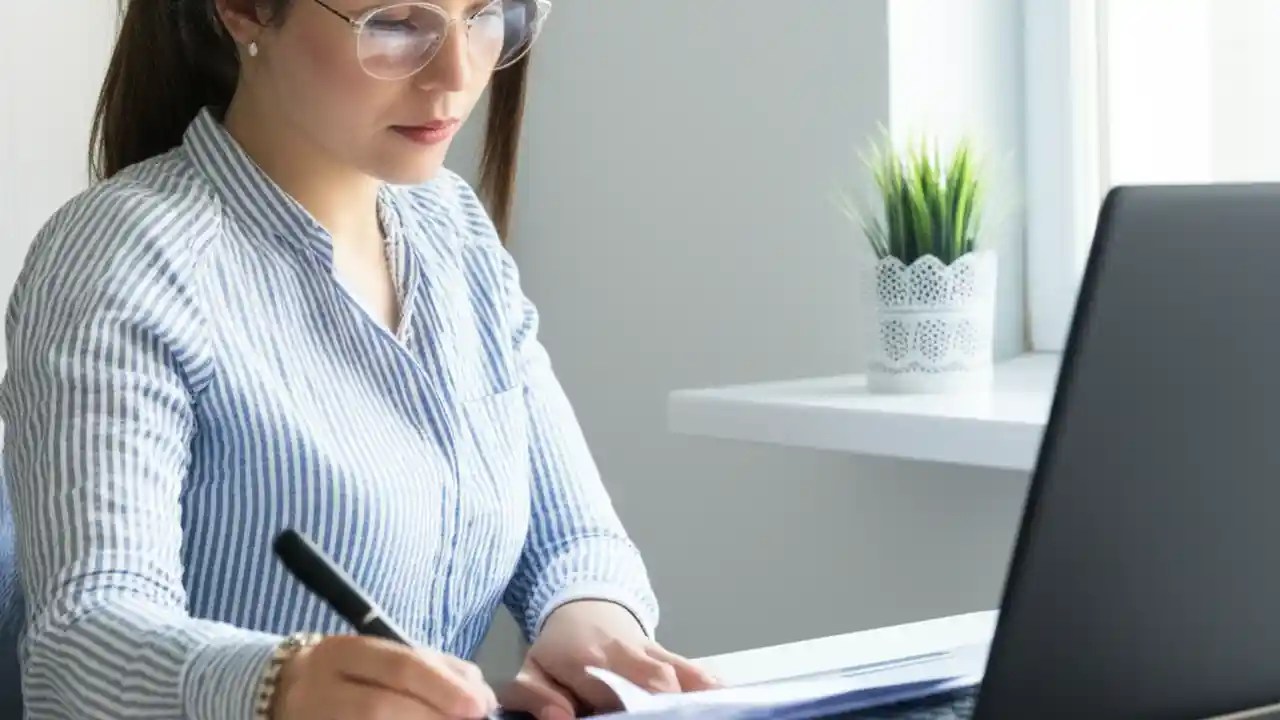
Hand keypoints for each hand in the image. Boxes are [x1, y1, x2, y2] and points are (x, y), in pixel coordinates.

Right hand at [271, 635, 498, 719]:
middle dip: (434, 715)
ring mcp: (313, 717)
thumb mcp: (381, 657)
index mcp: (343, 651)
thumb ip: (431, 667)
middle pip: (381, 705)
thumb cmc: (349, 673)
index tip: (481, 705)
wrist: (280, 692)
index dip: (443, 687)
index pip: (398, 666)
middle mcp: (320, 685)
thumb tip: (480, 692)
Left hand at [499, 601, 718, 718]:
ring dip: (692, 698)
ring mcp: (651, 652)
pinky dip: (708, 684)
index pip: (608, 691)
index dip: (623, 712)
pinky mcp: (668, 655)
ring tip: (709, 712)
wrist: (585, 607)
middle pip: (654, 682)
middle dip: (665, 707)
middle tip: (676, 719)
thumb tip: (560, 719)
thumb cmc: (558, 650)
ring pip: (679, 674)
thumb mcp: (532, 670)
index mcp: (585, 658)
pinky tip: (723, 699)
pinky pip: (693, 669)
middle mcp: (624, 653)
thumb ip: (537, 697)